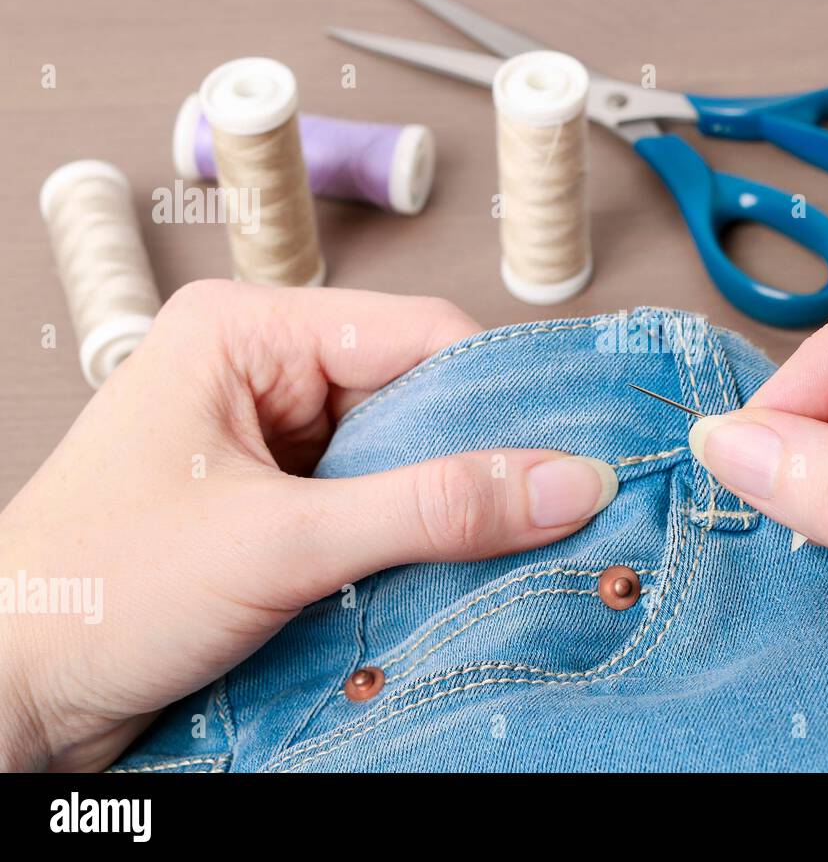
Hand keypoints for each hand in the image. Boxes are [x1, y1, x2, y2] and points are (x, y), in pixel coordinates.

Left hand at [0, 281, 616, 770]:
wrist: (8, 697)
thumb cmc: (95, 595)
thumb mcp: (281, 544)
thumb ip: (432, 509)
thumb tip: (563, 482)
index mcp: (244, 330)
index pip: (418, 335)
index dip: (499, 397)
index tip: (570, 460)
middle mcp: (260, 371)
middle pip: (414, 395)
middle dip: (471, 462)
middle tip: (545, 519)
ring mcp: (266, 440)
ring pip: (400, 456)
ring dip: (439, 511)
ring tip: (491, 556)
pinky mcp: (272, 503)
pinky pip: (371, 506)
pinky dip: (408, 543)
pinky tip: (437, 577)